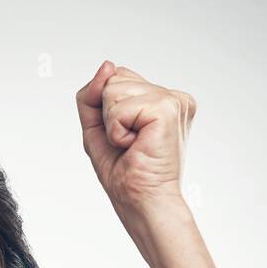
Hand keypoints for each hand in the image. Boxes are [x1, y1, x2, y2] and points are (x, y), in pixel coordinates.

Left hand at [76, 61, 195, 219]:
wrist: (142, 202)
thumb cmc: (125, 173)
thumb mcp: (97, 128)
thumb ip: (93, 95)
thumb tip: (107, 64)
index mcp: (162, 99)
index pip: (117, 76)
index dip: (107, 109)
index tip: (126, 137)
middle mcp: (172, 96)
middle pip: (114, 79)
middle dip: (108, 116)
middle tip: (129, 143)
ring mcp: (173, 99)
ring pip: (113, 90)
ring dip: (112, 125)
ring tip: (133, 145)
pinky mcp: (168, 107)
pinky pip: (118, 107)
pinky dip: (116, 132)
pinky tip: (136, 146)